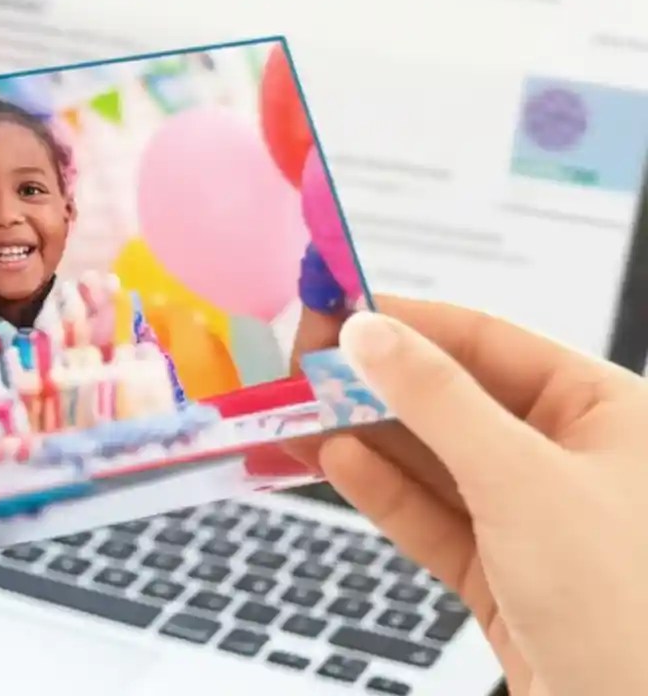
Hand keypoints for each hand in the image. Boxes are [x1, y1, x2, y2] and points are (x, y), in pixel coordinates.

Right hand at [310, 297, 647, 694]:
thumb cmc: (628, 603)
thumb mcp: (522, 479)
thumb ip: (437, 400)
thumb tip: (370, 333)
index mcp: (606, 411)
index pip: (488, 342)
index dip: (407, 325)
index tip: (335, 312)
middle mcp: (572, 457)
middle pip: (453, 400)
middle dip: (376, 387)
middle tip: (304, 371)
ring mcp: (535, 518)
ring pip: (435, 462)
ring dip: (367, 439)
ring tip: (301, 416)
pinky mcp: (503, 573)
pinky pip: (433, 517)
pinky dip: (383, 493)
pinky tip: (337, 465)